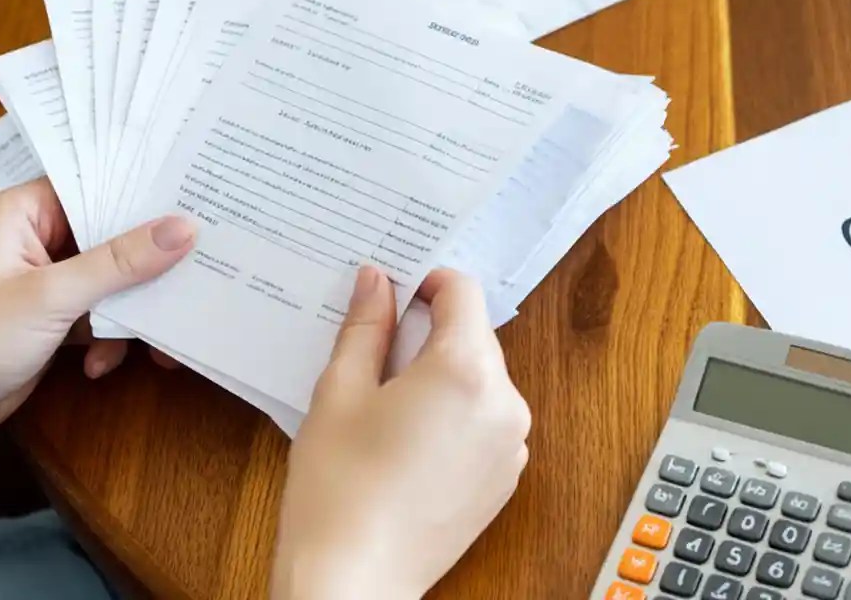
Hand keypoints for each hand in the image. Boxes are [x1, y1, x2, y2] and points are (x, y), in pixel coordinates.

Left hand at [0, 179, 194, 460]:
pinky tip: (100, 364)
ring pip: (115, 282)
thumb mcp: (50, 296)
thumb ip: (120, 262)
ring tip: (157, 342)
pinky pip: (103, 317)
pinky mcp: (54, 320)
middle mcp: (38, 240)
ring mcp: (47, 282)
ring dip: (134, 313)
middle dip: (152, 265)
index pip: (99, 186)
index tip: (200, 202)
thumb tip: (183, 228)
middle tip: (200, 273)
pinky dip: (111, 340)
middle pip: (115, 237)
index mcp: (26, 213)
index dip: (147, 194)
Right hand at [272, 266, 530, 599]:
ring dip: (443, 376)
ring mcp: (512, 444)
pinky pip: (486, 422)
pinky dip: (456, 415)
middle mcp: (505, 402)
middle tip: (375, 353)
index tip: (391, 293)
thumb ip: (365, 327)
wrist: (354, 580)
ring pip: (481, 381)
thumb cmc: (338, 488)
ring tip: (387, 406)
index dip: (425, 282)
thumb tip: (376, 280)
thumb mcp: (340, 392)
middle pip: (475, 337)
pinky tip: (408, 442)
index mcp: (466, 370)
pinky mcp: (505, 478)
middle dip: (429, 334)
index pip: (462, 292)